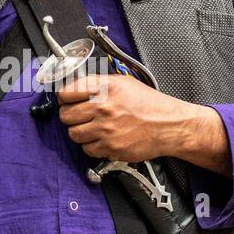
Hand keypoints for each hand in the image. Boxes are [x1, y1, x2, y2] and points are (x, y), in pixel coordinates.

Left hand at [56, 71, 231, 175]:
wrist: (169, 125)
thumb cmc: (150, 105)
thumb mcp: (124, 84)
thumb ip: (99, 84)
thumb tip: (75, 88)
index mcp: (105, 88)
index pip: (66, 93)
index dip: (64, 97)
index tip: (66, 100)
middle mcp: (104, 108)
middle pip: (66, 115)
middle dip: (70, 116)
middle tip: (78, 116)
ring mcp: (106, 129)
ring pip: (74, 134)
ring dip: (79, 132)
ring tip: (91, 128)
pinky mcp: (111, 147)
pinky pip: (87, 149)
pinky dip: (92, 146)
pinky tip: (102, 139)